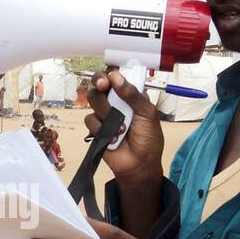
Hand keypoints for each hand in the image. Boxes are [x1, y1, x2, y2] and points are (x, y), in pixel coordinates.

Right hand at [86, 67, 164, 186]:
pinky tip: (113, 137)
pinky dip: (102, 128)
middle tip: (103, 86)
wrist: (140, 165)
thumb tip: (115, 76)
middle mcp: (115, 101)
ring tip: (121, 126)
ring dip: (106, 111)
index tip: (110, 76)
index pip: (115, 76)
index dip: (110, 73)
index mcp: (129, 95)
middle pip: (99, 84)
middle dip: (99, 82)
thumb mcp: (147, 113)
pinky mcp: (96, 128)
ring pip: (93, 100)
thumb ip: (132, 94)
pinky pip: (90, 120)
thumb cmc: (149, 138)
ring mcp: (104, 114)